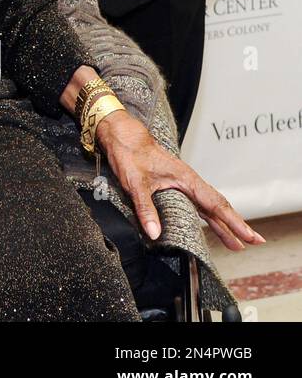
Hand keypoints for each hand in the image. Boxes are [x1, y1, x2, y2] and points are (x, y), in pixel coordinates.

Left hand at [95, 110, 263, 249]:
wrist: (122, 136)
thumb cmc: (130, 153)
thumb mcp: (135, 182)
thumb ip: (145, 208)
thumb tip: (154, 233)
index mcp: (186, 178)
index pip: (214, 204)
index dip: (232, 222)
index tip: (248, 236)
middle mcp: (189, 181)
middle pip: (218, 206)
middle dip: (236, 224)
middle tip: (255, 241)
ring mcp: (183, 184)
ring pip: (208, 207)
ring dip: (224, 223)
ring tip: (237, 242)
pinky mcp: (175, 186)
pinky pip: (197, 204)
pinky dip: (208, 216)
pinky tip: (213, 226)